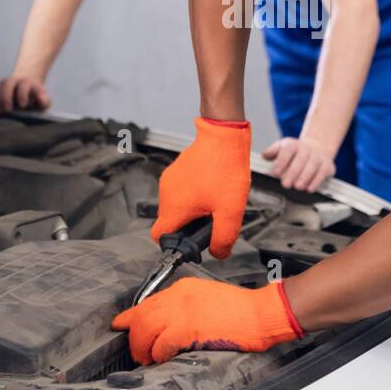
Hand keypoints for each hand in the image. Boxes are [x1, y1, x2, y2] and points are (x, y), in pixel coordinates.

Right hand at [0, 74, 50, 112]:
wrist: (26, 95)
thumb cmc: (35, 101)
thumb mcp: (43, 102)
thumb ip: (44, 101)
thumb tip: (42, 99)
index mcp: (28, 83)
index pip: (24, 84)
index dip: (22, 94)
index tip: (23, 105)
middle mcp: (15, 81)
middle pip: (7, 82)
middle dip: (6, 97)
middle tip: (8, 110)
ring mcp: (4, 83)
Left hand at [111, 278, 302, 364]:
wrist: (260, 313)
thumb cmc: (240, 310)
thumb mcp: (207, 297)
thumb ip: (185, 305)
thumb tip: (167, 324)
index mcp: (183, 288)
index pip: (147, 302)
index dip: (130, 316)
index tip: (121, 325)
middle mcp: (178, 297)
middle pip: (141, 317)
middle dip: (134, 339)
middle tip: (138, 353)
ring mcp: (182, 312)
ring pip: (145, 331)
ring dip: (143, 349)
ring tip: (148, 359)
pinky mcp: (188, 329)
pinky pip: (161, 345)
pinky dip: (158, 355)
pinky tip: (163, 359)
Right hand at [152, 117, 251, 258]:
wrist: (224, 136)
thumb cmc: (225, 171)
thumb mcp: (230, 212)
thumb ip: (222, 238)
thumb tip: (217, 253)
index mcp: (173, 208)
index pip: (160, 237)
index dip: (176, 245)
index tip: (193, 242)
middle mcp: (166, 194)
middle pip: (171, 222)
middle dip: (190, 226)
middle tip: (213, 218)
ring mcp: (170, 179)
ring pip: (177, 205)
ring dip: (194, 209)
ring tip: (216, 200)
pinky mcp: (177, 169)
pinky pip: (182, 190)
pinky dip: (195, 194)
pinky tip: (214, 187)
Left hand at [262, 136, 335, 191]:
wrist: (318, 148)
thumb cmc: (297, 152)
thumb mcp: (283, 147)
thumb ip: (272, 152)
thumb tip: (265, 155)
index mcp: (293, 144)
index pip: (287, 150)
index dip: (281, 162)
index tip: (275, 173)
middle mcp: (307, 149)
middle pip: (300, 159)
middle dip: (292, 173)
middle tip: (286, 184)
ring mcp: (318, 157)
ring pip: (312, 166)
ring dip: (304, 177)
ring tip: (297, 187)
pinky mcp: (327, 165)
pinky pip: (322, 173)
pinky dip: (316, 182)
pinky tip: (309, 188)